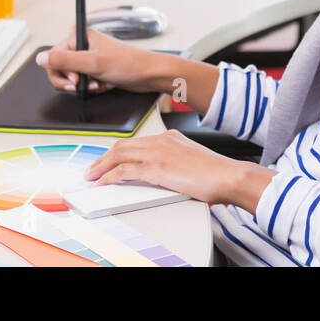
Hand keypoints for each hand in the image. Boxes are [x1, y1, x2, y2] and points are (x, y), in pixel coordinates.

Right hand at [34, 27, 161, 94]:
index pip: (54, 56)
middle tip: (82, 85)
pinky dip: (94, 87)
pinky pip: (86, 83)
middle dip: (73, 80)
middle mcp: (84, 46)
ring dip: (85, 85)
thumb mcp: (92, 63)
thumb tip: (41, 58)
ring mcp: (91, 59)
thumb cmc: (127, 63)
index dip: (60, 72)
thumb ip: (64, 60)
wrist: (149, 75)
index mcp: (80, 37)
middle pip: (62, 68)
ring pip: (74, 78)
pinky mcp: (98, 70)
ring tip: (98, 83)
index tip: (73, 80)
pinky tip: (105, 84)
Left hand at [84, 129, 273, 207]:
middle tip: (92, 169)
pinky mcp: (157, 168)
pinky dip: (109, 176)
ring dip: (100, 167)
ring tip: (91, 177)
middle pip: (122, 146)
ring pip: (119, 155)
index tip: (107, 159)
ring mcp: (158, 153)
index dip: (117, 151)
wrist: (228, 175)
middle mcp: (161, 141)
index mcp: (170, 138)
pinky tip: (103, 183)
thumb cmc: (216, 173)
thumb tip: (164, 174)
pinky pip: (124, 171)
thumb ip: (175, 163)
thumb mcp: (191, 161)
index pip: (135, 142)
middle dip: (103, 158)